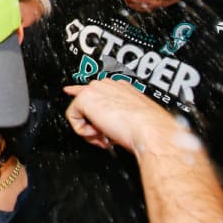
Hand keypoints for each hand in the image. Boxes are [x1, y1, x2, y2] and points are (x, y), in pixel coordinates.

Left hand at [64, 80, 193, 155]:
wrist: (150, 131)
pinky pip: (72, 117)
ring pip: (79, 111)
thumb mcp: (133, 120)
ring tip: (105, 137)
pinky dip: (83, 131)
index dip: (89, 104)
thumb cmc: (148, 129)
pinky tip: (99, 134)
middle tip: (106, 137)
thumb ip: (119, 118)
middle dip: (93, 124)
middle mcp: (108, 85)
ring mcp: (96, 89)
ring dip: (89, 130)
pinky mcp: (85, 97)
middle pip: (86, 103)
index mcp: (122, 88)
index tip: (85, 113)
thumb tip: (111, 127)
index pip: (98, 90)